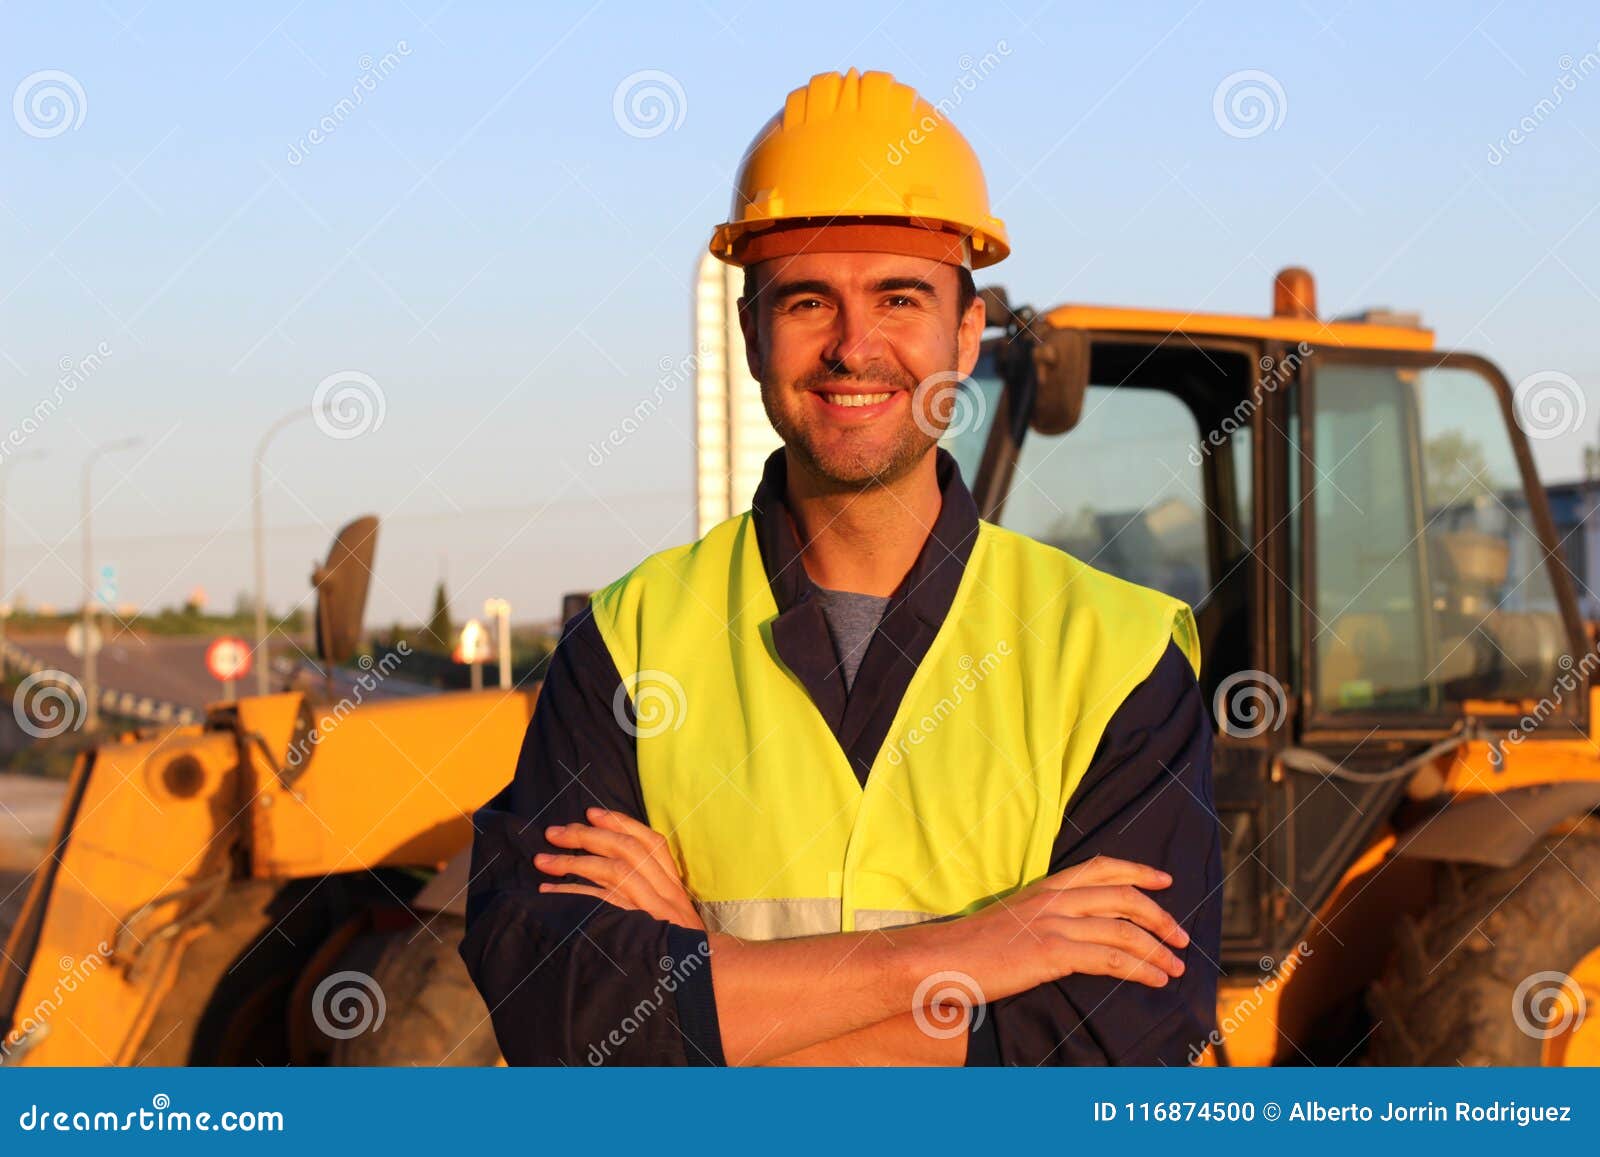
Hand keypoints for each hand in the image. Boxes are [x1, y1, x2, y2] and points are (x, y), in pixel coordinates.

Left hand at [534, 808, 704, 930]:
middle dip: (587, 836)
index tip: (591, 812)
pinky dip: (573, 894)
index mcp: (673, 884)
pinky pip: (601, 904)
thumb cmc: (678, 947)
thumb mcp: (672, 914)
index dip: (620, 822)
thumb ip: (651, 891)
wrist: (703, 979)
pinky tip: (550, 892)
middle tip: (553, 832)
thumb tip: (609, 867)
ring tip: (542, 860)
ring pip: (613, 872)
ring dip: (573, 863)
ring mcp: (653, 910)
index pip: (651, 842)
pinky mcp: (637, 930)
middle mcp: (666, 892)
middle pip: (626, 850)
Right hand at [935, 854, 1190, 998]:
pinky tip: (1156, 978)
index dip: (1138, 870)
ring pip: (1123, 929)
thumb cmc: (969, 948)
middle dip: (1159, 915)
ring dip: (1158, 948)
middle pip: (1122, 895)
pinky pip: (1110, 958)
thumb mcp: (1012, 922)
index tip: (1164, 881)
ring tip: (1177, 965)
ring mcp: (1053, 924)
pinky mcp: (1051, 952)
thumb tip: (1071, 936)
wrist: (939, 958)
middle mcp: (1053, 899)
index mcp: (1044, 888)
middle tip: (1181, 936)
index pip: (1101, 867)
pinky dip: (1140, 967)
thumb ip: (1042, 921)